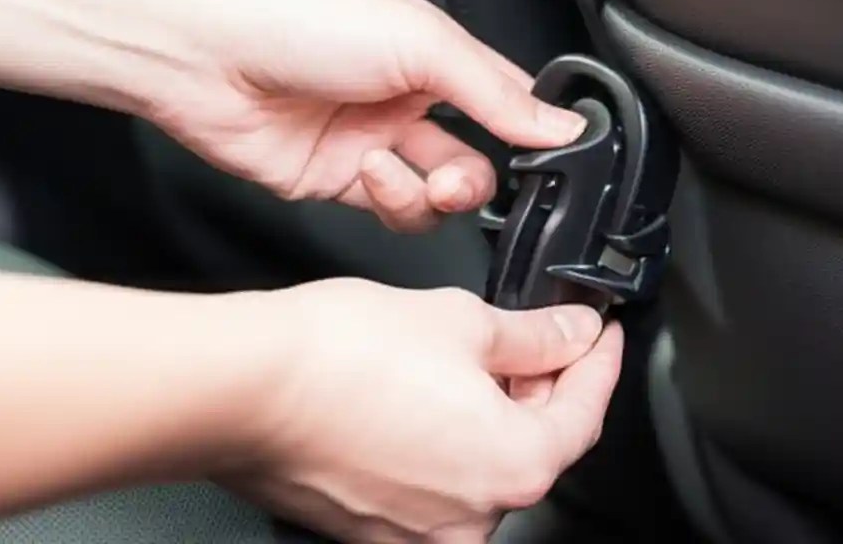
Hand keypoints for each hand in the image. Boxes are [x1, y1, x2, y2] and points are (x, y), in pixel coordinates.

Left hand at [145, 0, 586, 232]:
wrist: (201, 51)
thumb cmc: (294, 16)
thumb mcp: (419, 42)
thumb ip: (495, 92)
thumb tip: (558, 123)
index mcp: (430, 51)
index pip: (503, 97)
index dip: (531, 131)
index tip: (555, 158)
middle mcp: (402, 95)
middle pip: (476, 157)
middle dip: (478, 179)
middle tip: (465, 179)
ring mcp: (369, 140)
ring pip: (436, 193)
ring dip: (437, 194)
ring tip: (415, 175)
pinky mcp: (335, 180)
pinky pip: (390, 210)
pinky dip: (393, 200)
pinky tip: (373, 171)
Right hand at [214, 279, 623, 542]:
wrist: (242, 387)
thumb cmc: (339, 357)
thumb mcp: (462, 320)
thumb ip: (533, 335)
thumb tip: (571, 335)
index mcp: (513, 468)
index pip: (585, 415)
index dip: (598, 365)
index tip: (600, 338)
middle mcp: (471, 519)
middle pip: (533, 448)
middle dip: (540, 389)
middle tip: (538, 336)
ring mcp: (416, 534)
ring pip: (478, 468)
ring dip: (487, 417)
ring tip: (470, 360)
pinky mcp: (370, 531)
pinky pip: (428, 484)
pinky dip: (440, 443)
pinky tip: (422, 397)